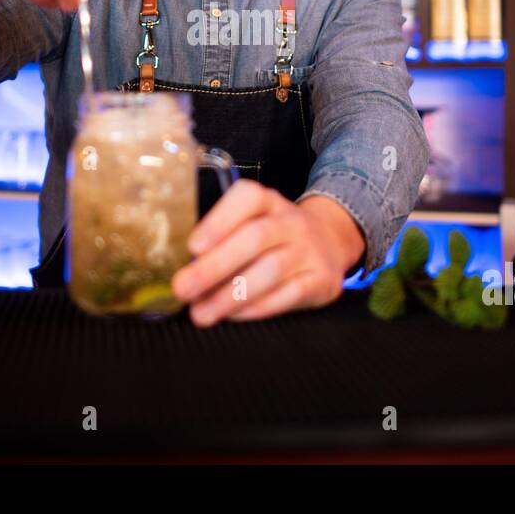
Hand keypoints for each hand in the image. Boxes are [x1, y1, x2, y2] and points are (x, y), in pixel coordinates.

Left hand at [170, 181, 365, 326]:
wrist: (330, 242)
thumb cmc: (274, 236)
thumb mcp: (253, 222)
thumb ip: (222, 239)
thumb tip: (185, 268)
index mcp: (268, 201)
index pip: (248, 198)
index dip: (219, 221)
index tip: (193, 246)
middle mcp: (291, 222)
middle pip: (255, 238)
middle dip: (214, 266)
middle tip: (184, 288)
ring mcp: (309, 250)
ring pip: (271, 270)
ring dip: (231, 294)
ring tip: (201, 312)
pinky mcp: (321, 280)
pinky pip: (287, 296)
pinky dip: (256, 309)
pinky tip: (232, 315)